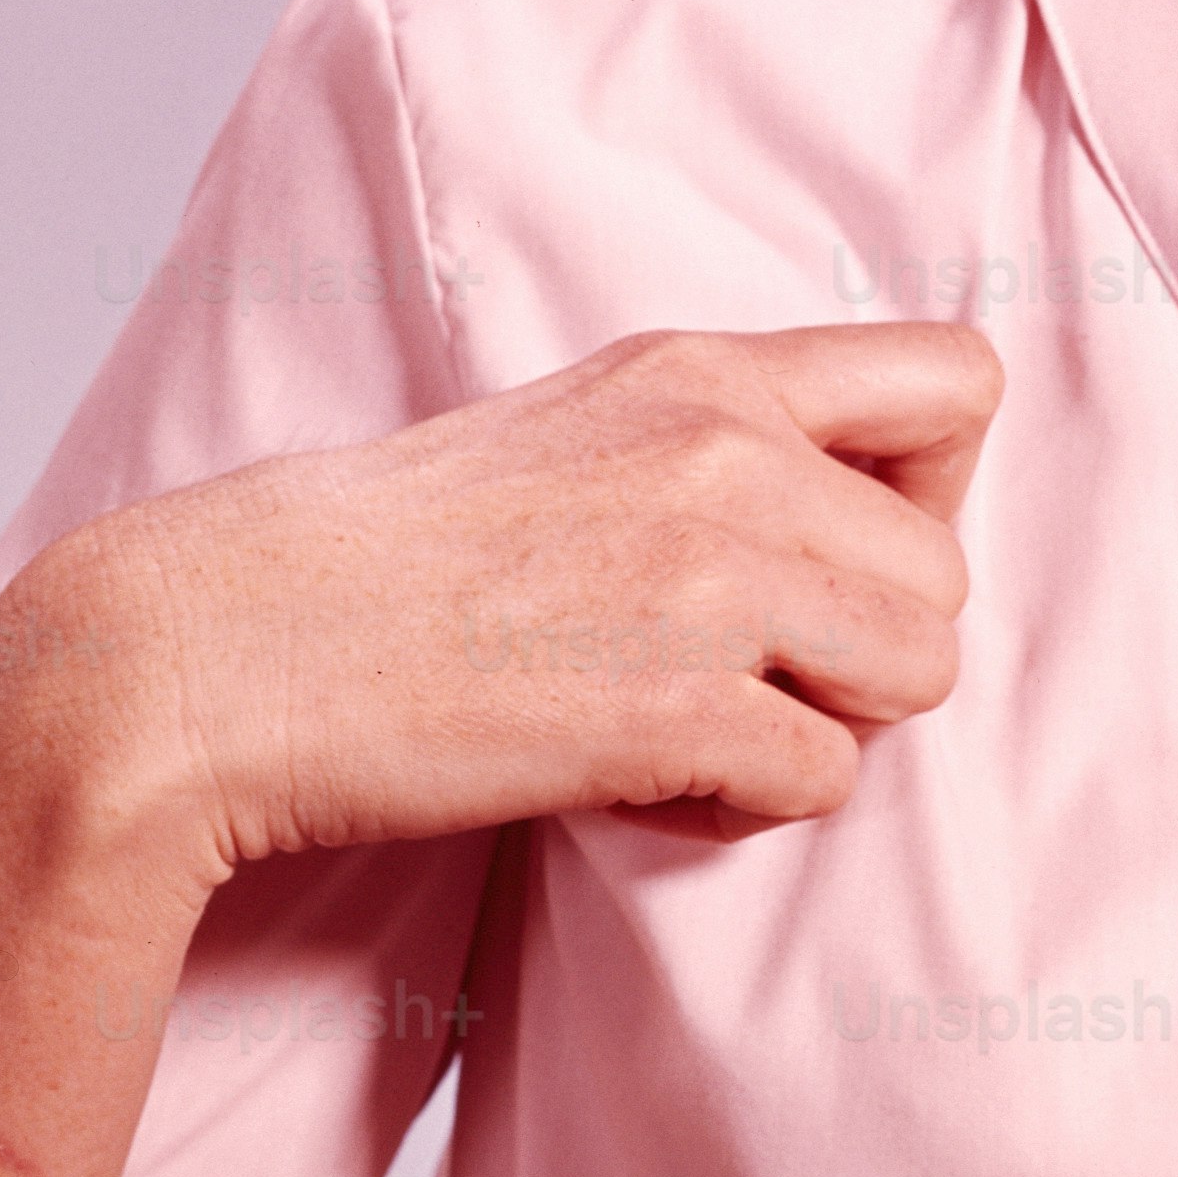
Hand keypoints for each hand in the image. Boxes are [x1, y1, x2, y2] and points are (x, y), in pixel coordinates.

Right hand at [3, 323, 1003, 895]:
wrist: (216, 650)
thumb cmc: (382, 558)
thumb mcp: (571, 429)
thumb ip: (711, 442)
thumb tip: (836, 514)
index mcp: (705, 369)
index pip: (960, 378)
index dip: (936, 490)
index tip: (845, 553)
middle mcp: (726, 450)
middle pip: (949, 571)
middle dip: (874, 649)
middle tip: (756, 678)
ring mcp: (704, 575)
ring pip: (920, 673)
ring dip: (832, 727)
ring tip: (707, 731)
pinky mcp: (668, 707)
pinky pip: (824, 780)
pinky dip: (753, 807)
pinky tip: (650, 784)